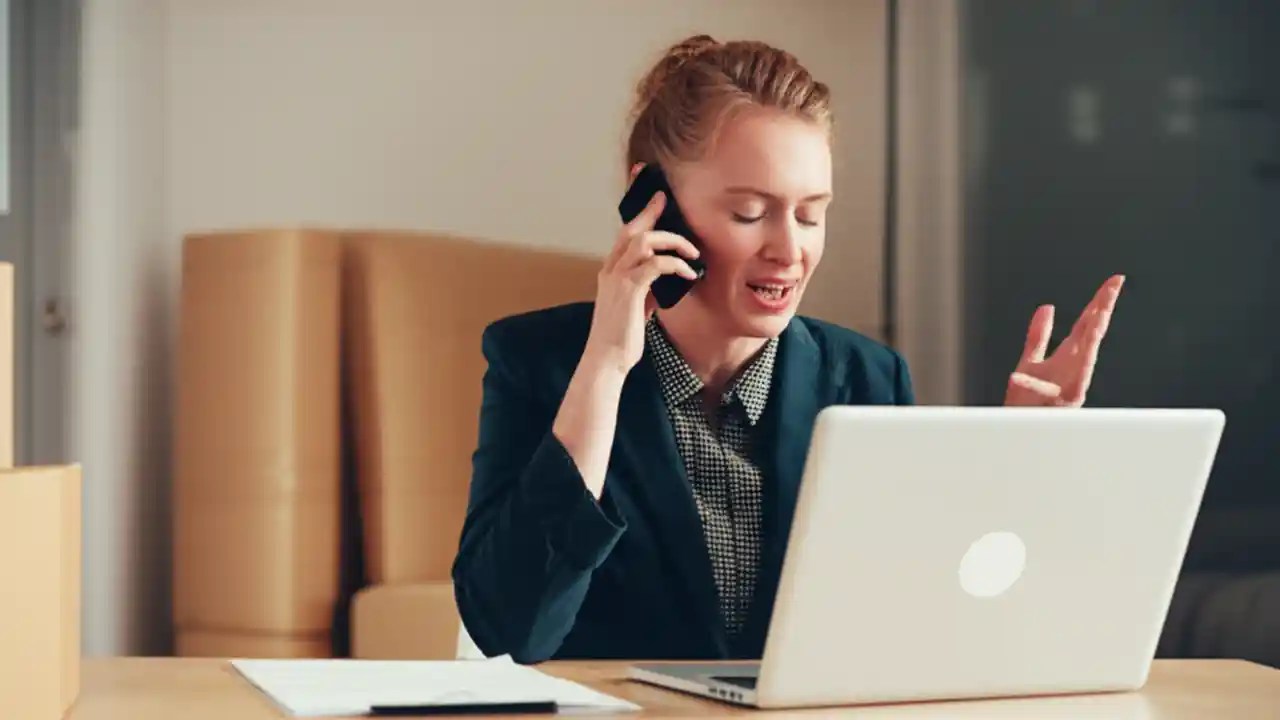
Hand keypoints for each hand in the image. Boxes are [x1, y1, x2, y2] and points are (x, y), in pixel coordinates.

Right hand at [582, 189, 699, 374]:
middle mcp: (610, 270)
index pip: (623, 234)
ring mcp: (618, 278)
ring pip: (643, 241)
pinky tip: (689, 273)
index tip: (651, 195)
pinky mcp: (630, 290)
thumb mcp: (636, 306)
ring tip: (692, 251)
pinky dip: (676, 264)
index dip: (637, 212)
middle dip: (650, 211)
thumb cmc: (621, 336)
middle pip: (630, 229)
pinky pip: (656, 264)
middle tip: (666, 198)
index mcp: (610, 271)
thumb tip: (666, 278)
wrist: (607, 359)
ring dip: (671, 240)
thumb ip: (646, 287)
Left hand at [1005, 275, 1124, 406]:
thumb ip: (1039, 336)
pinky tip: (1018, 374)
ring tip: (1098, 310)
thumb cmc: (1031, 404)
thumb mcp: (1031, 363)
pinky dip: (1028, 384)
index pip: (1089, 326)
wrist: (1024, 438)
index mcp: (1071, 361)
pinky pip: (1038, 394)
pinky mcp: (1050, 408)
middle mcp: (1074, 372)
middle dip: (1102, 310)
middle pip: (1092, 334)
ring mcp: (1066, 391)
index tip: (1114, 281)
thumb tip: (1046, 307)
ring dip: (1090, 334)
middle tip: (1115, 283)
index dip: (1101, 302)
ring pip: (1082, 359)